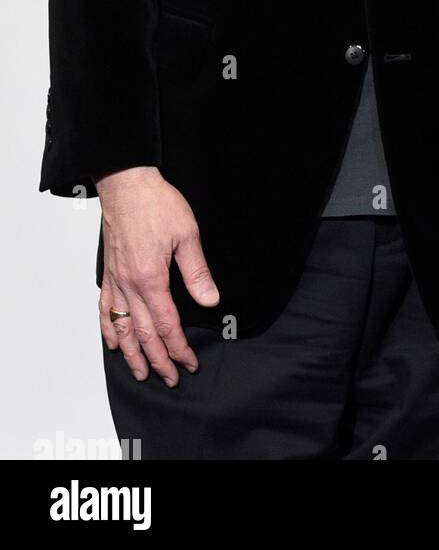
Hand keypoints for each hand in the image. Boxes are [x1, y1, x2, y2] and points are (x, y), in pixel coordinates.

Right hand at [96, 165, 218, 385]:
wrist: (127, 184)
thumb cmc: (156, 204)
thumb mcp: (187, 234)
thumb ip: (197, 271)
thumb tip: (210, 300)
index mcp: (151, 279)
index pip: (167, 325)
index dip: (179, 348)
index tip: (190, 363)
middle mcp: (129, 286)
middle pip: (144, 334)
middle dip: (159, 360)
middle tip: (170, 378)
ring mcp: (116, 281)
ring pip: (121, 328)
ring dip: (131, 353)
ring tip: (141, 372)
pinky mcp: (109, 273)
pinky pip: (105, 308)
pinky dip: (109, 329)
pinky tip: (113, 341)